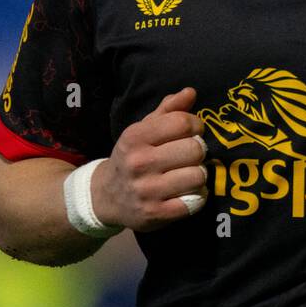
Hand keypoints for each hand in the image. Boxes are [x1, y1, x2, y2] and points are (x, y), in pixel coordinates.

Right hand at [91, 87, 209, 231]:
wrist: (106, 196)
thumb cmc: (133, 156)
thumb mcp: (143, 130)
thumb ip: (168, 110)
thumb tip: (191, 92)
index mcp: (135, 137)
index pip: (182, 122)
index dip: (195, 125)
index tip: (191, 132)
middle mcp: (139, 163)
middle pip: (195, 149)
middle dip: (197, 151)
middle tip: (189, 156)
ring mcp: (147, 190)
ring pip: (198, 175)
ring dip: (199, 175)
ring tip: (188, 174)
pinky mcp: (157, 214)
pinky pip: (195, 201)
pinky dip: (197, 196)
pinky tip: (187, 193)